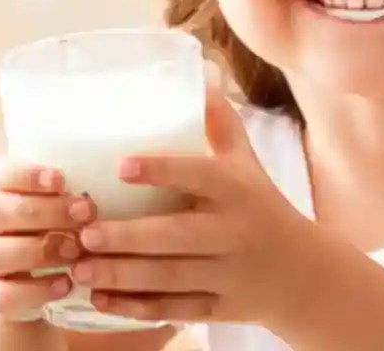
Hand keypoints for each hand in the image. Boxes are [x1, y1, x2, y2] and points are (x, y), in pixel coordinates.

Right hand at [0, 157, 95, 318]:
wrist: (30, 278)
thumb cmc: (52, 225)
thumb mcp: (59, 201)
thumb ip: (69, 192)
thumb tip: (102, 187)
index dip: (25, 175)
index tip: (61, 180)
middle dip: (44, 213)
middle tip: (84, 215)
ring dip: (40, 252)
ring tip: (76, 251)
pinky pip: (1, 295)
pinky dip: (36, 290)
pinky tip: (65, 283)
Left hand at [72, 85, 329, 327]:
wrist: (305, 274)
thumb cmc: (263, 205)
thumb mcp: (248, 162)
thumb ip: (220, 123)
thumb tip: (198, 74)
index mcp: (237, 189)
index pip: (198, 175)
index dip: (160, 169)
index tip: (119, 166)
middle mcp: (234, 231)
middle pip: (177, 235)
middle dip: (128, 237)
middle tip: (84, 232)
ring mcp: (228, 273)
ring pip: (171, 276)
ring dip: (122, 274)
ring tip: (78, 268)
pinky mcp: (221, 307)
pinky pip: (176, 309)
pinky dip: (137, 309)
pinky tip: (101, 302)